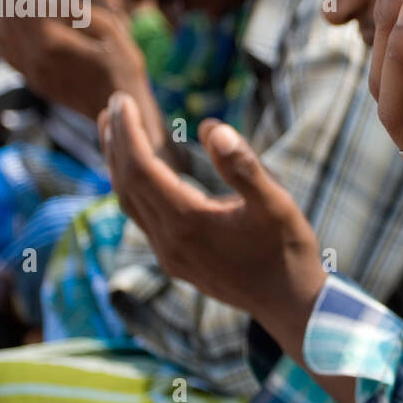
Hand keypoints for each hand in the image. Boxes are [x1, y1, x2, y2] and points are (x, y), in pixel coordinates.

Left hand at [0, 0, 165, 152]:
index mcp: (52, 41)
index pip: (21, 2)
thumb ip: (80, 4)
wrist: (117, 105)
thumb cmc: (121, 64)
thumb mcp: (110, 28)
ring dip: (0, 9)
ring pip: (2, 35)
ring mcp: (31, 72)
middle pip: (8, 16)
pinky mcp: (33, 80)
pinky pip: (7, 54)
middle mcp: (35, 58)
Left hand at [98, 91, 326, 348]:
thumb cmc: (287, 249)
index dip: (128, 131)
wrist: (289, 304)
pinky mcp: (175, 261)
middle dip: (116, 142)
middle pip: (127, 183)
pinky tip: (139, 174)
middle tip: (113, 104)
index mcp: (188, 221)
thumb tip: (210, 127)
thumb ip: (243, 166)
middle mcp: (169, 240)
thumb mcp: (275, 203)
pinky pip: (140, 218)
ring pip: (129, 202)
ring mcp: (169, 254)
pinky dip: (131, 188)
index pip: (141, 168)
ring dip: (118, 165)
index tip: (121, 99)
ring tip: (112, 132)